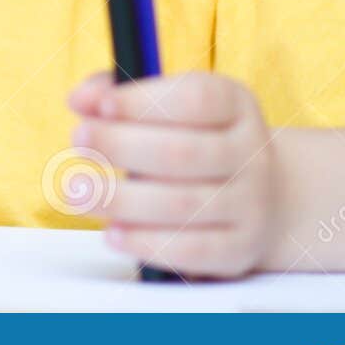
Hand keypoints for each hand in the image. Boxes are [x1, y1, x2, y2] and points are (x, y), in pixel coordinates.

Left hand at [67, 70, 279, 278]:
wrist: (267, 196)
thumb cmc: (200, 140)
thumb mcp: (174, 104)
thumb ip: (122, 94)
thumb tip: (81, 99)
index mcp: (235, 105)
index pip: (196, 98)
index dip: (144, 102)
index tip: (100, 105)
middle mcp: (250, 153)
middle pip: (182, 153)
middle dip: (121, 146)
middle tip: (78, 140)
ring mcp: (249, 204)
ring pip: (182, 204)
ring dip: (120, 200)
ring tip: (76, 191)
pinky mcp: (239, 248)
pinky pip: (192, 250)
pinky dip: (146, 243)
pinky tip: (112, 233)